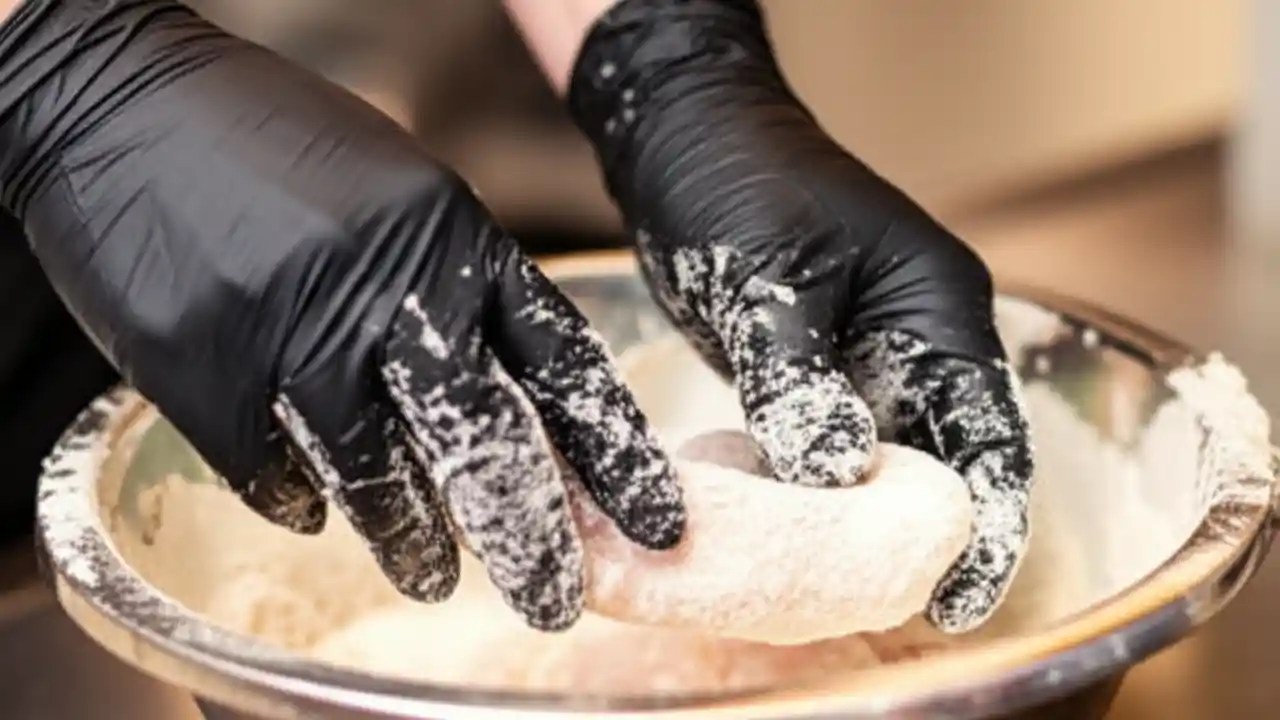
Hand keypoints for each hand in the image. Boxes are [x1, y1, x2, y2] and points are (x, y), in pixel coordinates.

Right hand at [0, 0, 682, 629]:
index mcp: (454, 241)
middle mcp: (389, 292)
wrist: (119, 104)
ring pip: (379, 479)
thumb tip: (507, 411)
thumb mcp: (400, 195)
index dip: (614, 453)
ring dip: (412, 539)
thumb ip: (456, 292)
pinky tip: (314, 512)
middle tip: (551, 599)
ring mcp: (294, 333)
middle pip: (486, 444)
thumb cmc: (269, 145)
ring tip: (432, 573)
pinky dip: (300, 504)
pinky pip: (273, 476)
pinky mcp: (206, 371)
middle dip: (528, 537)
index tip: (653, 519)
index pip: (562, 364)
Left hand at [567, 0, 1032, 632]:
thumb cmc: (737, 181)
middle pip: (941, 463)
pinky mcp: (810, 373)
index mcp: (938, 311)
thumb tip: (835, 474)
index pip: (989, 435)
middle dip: (919, 539)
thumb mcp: (770, 279)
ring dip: (857, 524)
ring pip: (879, 465)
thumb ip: (802, 377)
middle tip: (878, 611)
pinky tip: (783, 538)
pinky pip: (823, 449)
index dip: (985, 524)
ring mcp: (862, 361)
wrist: (682, 139)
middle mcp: (914, 343)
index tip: (957, 600)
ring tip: (825, 592)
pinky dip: (809, 494)